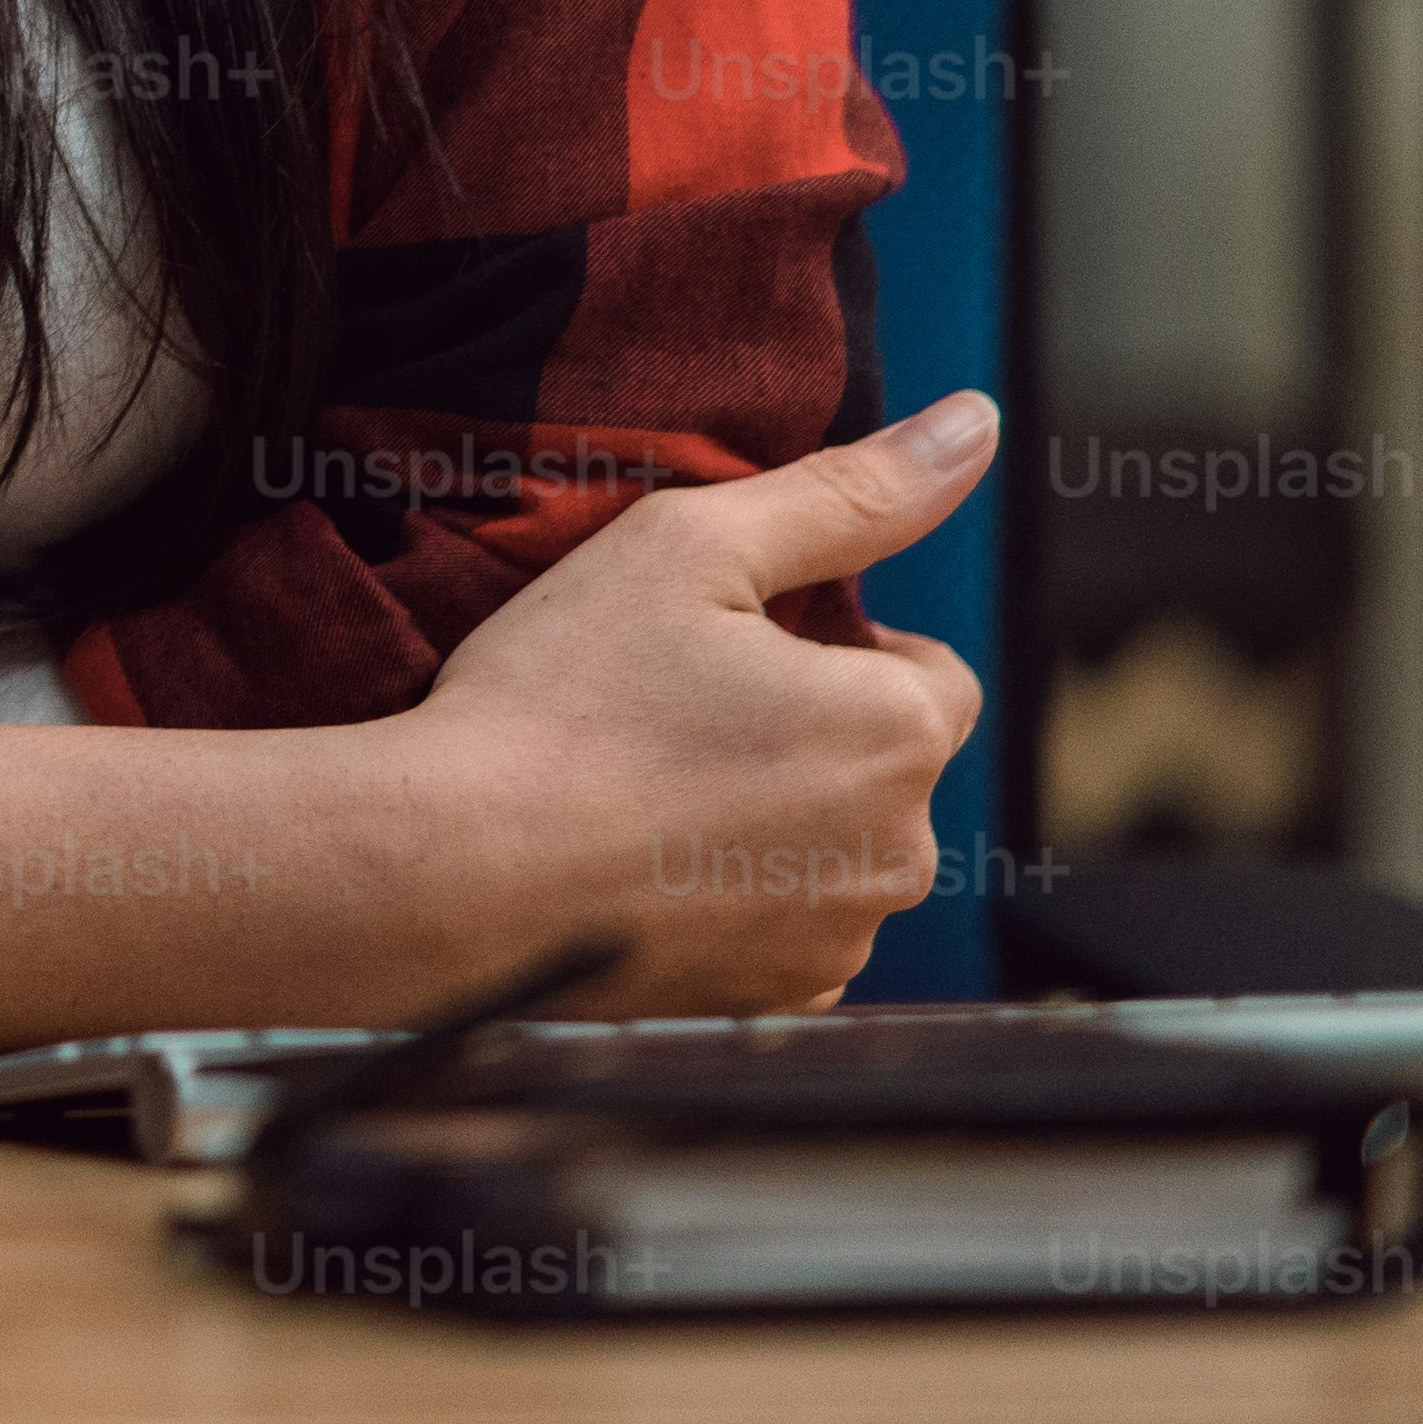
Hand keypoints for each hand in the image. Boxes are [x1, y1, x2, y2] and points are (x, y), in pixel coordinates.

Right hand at [389, 388, 996, 1009]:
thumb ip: (849, 491)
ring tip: (647, 785)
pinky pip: (797, 926)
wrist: (447, 872)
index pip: (927, 667)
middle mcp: (900, 849)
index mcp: (896, 729)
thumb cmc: (559, 700)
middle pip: (884, 759)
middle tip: (671, 708)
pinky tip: (649, 862)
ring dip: (779, 813)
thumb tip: (975, 425)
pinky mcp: (779, 998)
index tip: (726, 646)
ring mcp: (840, 935)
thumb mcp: (689, 547)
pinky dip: (745, 895)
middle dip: (807, 727)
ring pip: (840, 843)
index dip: (831, 643)